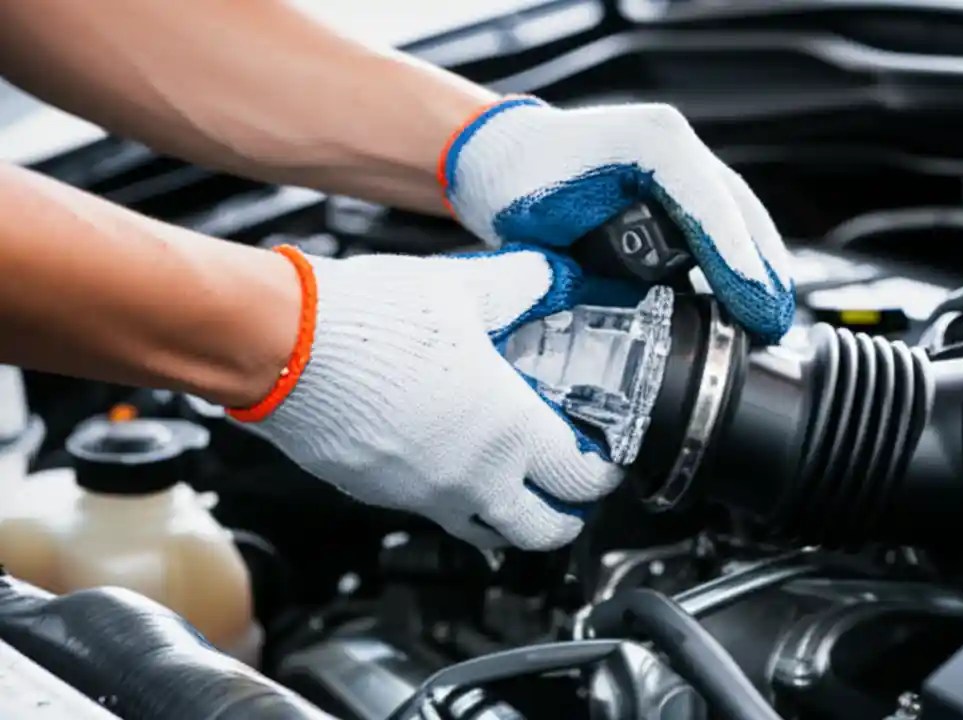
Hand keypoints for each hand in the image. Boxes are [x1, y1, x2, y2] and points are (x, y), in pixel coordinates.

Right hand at [231, 245, 621, 549]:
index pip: (581, 477)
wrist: (284, 344)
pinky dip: (456, 502)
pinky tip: (451, 462)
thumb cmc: (368, 320)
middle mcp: (474, 476)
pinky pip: (434, 514)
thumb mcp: (463, 288)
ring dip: (512, 520)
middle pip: (543, 531)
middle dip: (567, 515)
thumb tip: (553, 274)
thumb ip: (521, 283)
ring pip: (488, 535)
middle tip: (570, 489)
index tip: (604, 459)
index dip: (603, 472)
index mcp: (508, 429)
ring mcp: (425, 494)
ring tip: (517, 487)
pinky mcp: (382, 495)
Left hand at [439, 97, 795, 341]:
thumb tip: (635, 323)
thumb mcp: (547, 226)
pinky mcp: (674, 181)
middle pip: (739, 211)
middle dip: (762, 270)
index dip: (738, 261)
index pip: (712, 206)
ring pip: (736, 215)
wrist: (501, 155)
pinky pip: (717, 219)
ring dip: (757, 265)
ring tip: (769, 315)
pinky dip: (734, 256)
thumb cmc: (516, 179)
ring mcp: (678, 160)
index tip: (756, 306)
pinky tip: (742, 294)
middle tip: (774, 323)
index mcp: (652, 142)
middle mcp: (674, 144)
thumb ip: (592, 268)